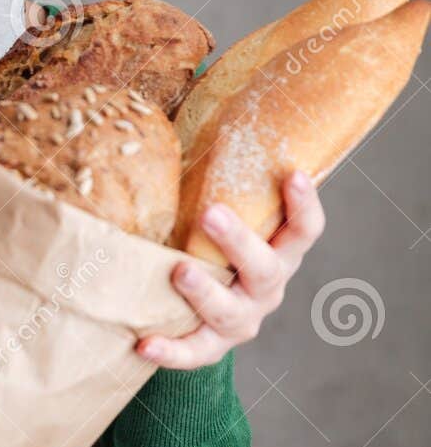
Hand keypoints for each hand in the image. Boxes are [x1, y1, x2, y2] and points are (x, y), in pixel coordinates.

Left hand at [135, 170, 326, 369]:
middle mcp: (266, 288)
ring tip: (179, 271)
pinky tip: (142, 342)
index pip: (304, 230)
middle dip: (240, 241)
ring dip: (205, 292)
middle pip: (266, 268)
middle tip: (211, 212)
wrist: (199, 311)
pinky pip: (192, 352)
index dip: (304, 203)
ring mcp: (241, 321)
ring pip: (231, 312)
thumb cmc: (208, 241)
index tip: (291, 171)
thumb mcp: (218, 210)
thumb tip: (181, 94)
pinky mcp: (209, 347)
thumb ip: (209, 170)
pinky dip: (169, 350)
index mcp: (278, 252)